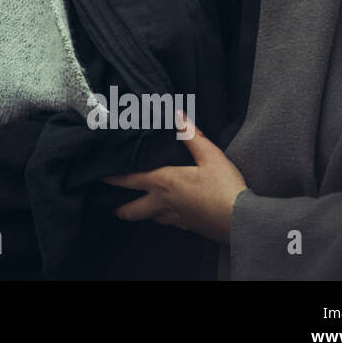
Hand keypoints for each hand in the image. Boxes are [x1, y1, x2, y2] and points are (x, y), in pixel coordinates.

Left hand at [102, 119, 246, 244]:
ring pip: (149, 218)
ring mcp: (174, 219)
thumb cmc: (225, 187)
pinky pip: (167, 222)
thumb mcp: (210, 156)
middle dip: (119, 207)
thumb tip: (177, 114)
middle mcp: (162, 203)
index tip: (99, 177)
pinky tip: (167, 213)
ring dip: (141, 212)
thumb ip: (191, 135)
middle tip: (110, 204)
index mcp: (163, 182)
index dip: (112, 178)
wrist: (242, 222)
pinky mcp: (187, 228)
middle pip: (132, 210)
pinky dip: (161, 217)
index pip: (130, 180)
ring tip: (136, 205)